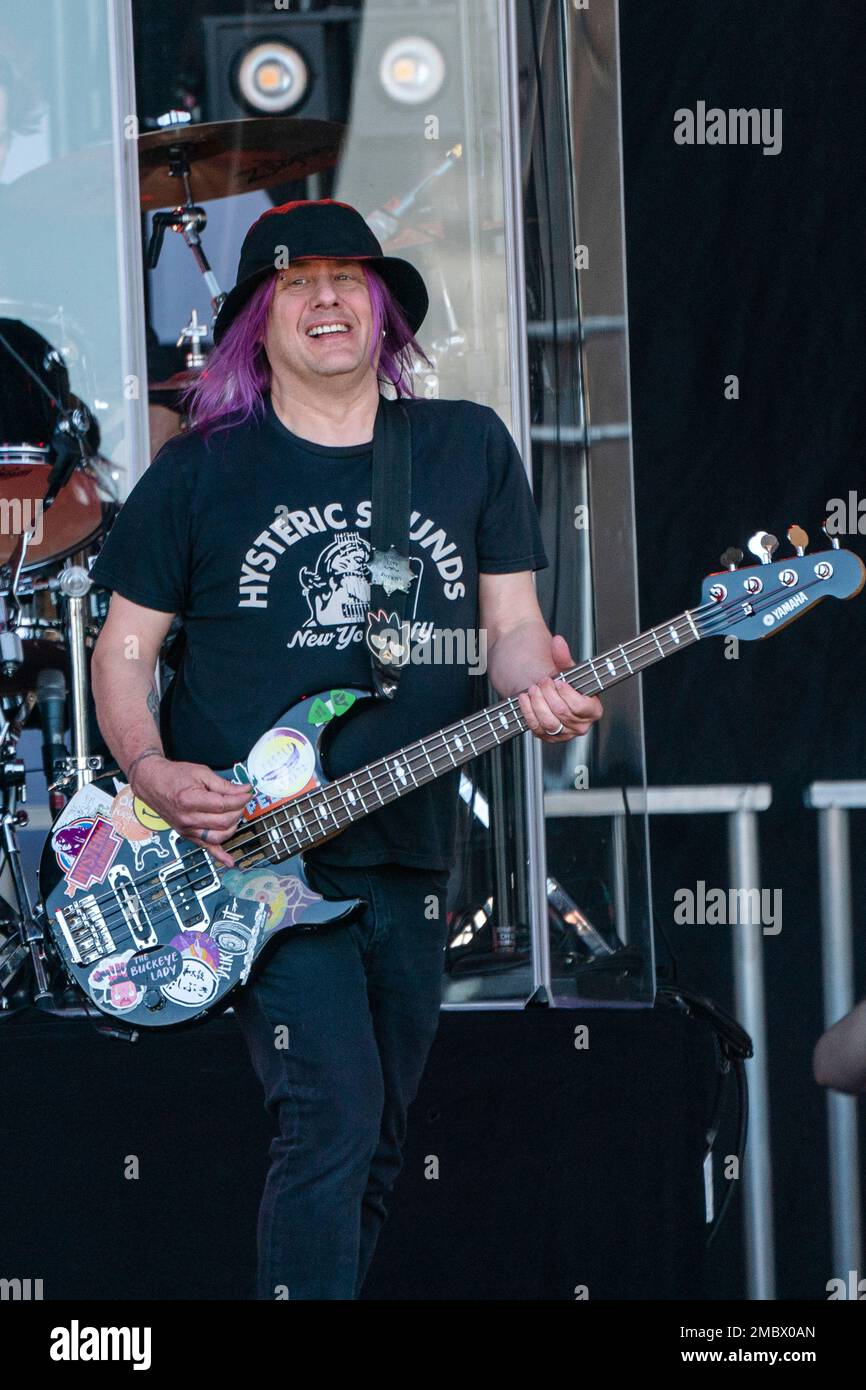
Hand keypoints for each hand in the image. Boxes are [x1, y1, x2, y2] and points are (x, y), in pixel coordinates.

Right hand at [130, 756, 252, 867]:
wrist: (151, 782)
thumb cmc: (173, 776)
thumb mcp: (201, 773)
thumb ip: (224, 785)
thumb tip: (244, 790)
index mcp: (190, 800)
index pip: (224, 805)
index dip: (240, 799)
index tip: (247, 792)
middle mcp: (187, 818)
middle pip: (224, 821)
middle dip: (238, 810)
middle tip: (241, 800)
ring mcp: (186, 829)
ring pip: (219, 836)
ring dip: (233, 826)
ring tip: (235, 813)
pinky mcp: (186, 834)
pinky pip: (205, 847)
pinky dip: (219, 856)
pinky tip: (229, 861)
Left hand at [517, 634, 602, 742]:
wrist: (544, 690)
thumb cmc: (560, 681)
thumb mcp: (564, 669)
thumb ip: (563, 656)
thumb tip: (558, 642)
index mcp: (593, 709)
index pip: (582, 706)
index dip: (567, 694)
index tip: (558, 681)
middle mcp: (581, 724)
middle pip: (562, 713)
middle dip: (549, 694)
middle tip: (543, 681)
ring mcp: (564, 733)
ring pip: (549, 723)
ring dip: (538, 703)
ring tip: (533, 689)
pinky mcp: (548, 736)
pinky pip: (537, 728)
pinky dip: (528, 712)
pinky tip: (525, 699)